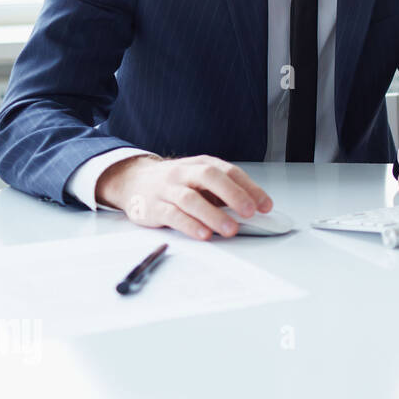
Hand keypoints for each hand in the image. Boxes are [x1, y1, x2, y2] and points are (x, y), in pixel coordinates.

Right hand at [96, 154, 272, 239]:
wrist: (133, 181)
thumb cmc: (176, 183)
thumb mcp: (200, 180)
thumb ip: (224, 193)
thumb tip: (254, 209)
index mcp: (202, 165)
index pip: (230, 172)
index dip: (250, 188)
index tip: (265, 205)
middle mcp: (184, 173)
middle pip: (210, 178)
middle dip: (233, 195)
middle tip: (250, 212)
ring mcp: (167, 189)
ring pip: (191, 199)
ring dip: (213, 215)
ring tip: (230, 229)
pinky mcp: (153, 207)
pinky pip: (172, 215)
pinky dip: (190, 225)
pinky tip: (204, 234)